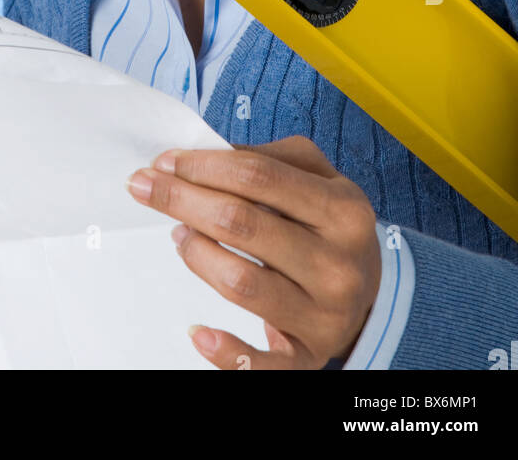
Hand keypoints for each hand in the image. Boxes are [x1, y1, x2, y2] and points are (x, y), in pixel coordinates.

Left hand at [125, 135, 380, 369]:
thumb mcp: (320, 177)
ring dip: (195, 253)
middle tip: (145, 186)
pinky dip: (227, 352)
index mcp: (343, 210)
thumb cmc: (331, 225)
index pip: (258, 177)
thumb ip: (271, 156)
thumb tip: (209, 154)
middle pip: (241, 224)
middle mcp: (337, 263)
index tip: (165, 160)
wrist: (372, 290)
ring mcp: (325, 313)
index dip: (204, 165)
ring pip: (241, 282)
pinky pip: (263, 363)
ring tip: (177, 234)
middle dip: (183, 199)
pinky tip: (198, 332)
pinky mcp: (309, 354)